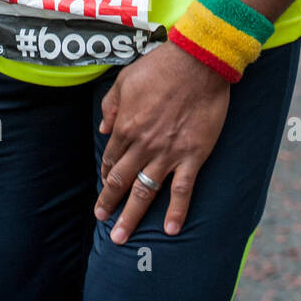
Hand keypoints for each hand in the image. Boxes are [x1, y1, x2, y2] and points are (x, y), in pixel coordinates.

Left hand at [94, 40, 230, 243]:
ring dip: (131, 216)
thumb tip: (103, 128)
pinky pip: (182, 190)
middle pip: (121, 181)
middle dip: (109, 204)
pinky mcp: (192, 156)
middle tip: (102, 221)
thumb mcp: (125, 79)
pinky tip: (171, 230)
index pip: (111, 158)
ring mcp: (167, 153)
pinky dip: (176, 211)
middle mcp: (143, 145)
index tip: (103, 187)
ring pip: (145, 191)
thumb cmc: (161, 66)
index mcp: (125, 126)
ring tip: (121, 237)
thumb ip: (111, 105)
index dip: (106, 174)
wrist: (198, 62)